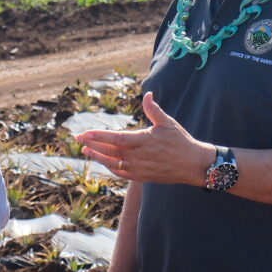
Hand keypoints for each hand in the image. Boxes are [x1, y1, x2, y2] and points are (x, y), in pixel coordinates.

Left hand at [76, 92, 212, 186]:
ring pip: (112, 163)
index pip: (116, 138)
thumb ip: (153, 109)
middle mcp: (139, 156)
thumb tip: (147, 94)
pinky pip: (121, 173)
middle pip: (110, 151)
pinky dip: (110, 167)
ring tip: (85, 150)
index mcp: (144, 141)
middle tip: (77, 139)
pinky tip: (103, 161)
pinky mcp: (142, 177)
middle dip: (92, 145)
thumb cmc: (181, 141)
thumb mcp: (168, 123)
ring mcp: (139, 168)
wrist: (193, 165)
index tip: (85, 133)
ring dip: (97, 157)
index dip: (99, 136)